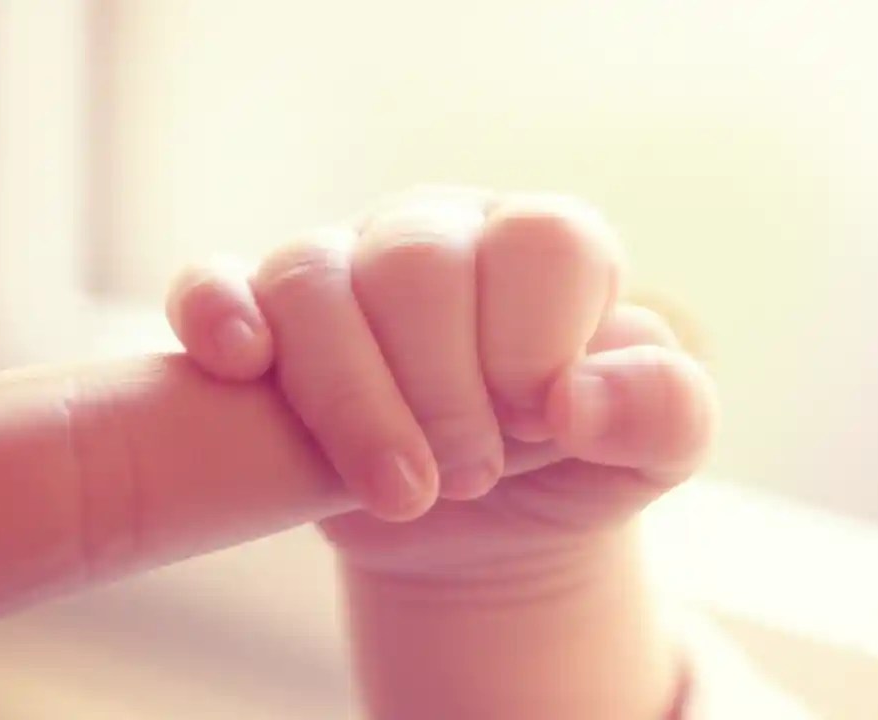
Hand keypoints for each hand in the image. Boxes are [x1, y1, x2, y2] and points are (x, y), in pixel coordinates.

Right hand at [166, 188, 716, 578]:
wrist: (482, 522)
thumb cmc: (571, 464)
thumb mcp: (653, 452)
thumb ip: (660, 411)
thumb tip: (576, 398)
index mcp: (543, 244)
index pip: (541, 241)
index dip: (538, 340)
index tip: (540, 424)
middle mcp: (442, 233)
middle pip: (419, 264)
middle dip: (445, 388)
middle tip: (470, 478)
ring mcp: (348, 266)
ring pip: (316, 282)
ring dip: (352, 398)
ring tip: (400, 492)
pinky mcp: (268, 318)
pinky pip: (217, 281)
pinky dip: (218, 311)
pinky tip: (241, 363)